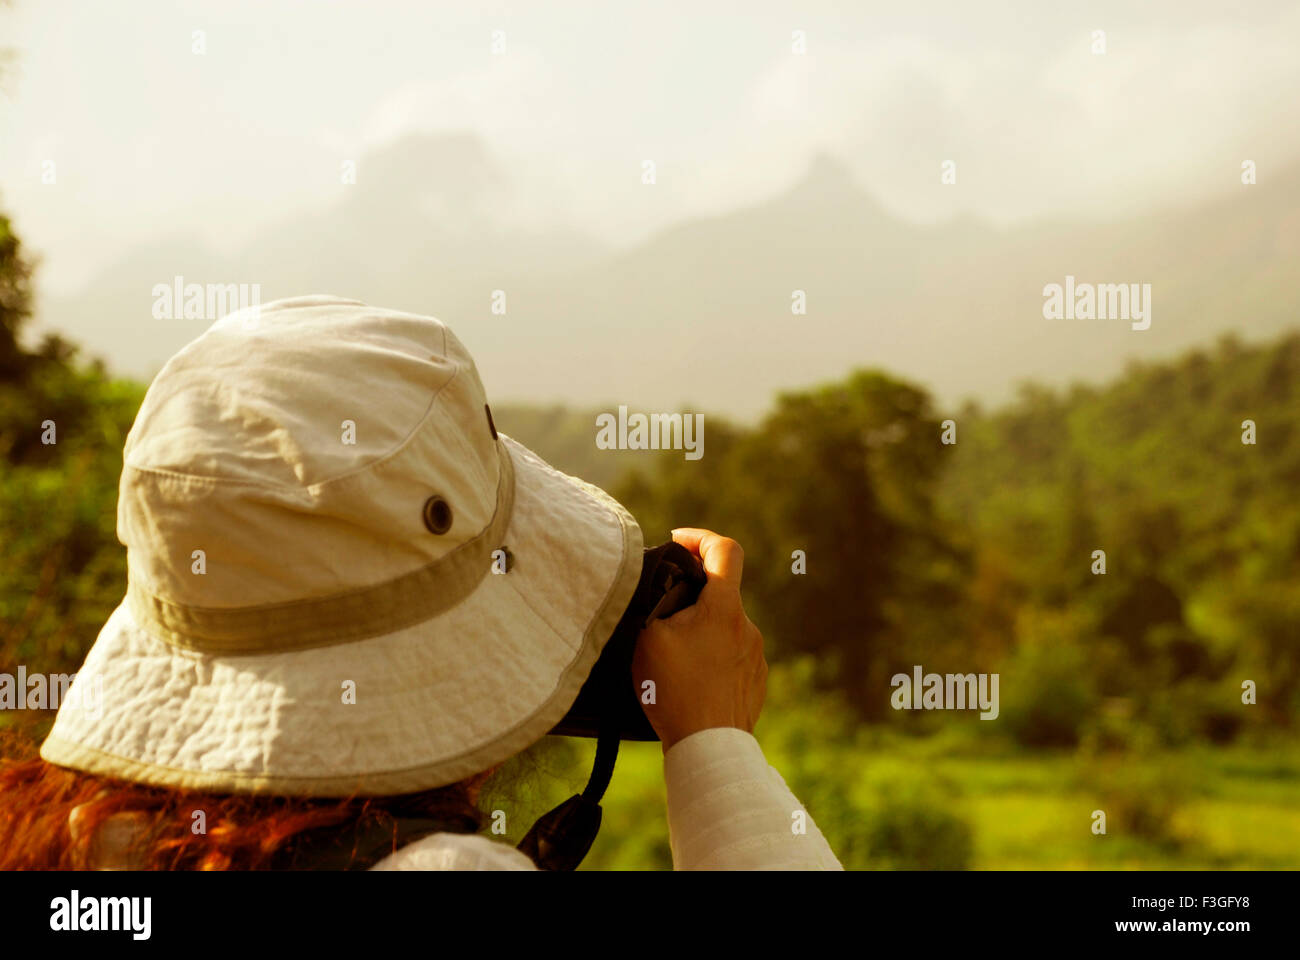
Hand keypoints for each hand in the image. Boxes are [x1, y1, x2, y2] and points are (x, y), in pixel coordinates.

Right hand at [631, 528, 767, 751]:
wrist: (709, 749)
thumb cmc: (675, 691)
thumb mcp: (649, 637)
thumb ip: (655, 602)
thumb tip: (661, 588)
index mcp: (724, 608)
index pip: (725, 549)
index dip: (700, 537)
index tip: (677, 542)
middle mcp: (748, 627)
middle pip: (720, 594)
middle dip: (690, 599)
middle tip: (661, 620)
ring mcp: (756, 657)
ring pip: (724, 629)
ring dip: (701, 634)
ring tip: (672, 661)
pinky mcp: (756, 683)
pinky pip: (732, 658)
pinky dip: (711, 661)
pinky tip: (690, 684)